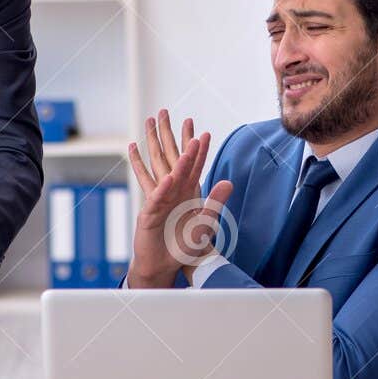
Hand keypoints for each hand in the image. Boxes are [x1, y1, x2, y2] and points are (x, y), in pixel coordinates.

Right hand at [126, 109, 233, 287]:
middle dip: (169, 136)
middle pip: (170, 159)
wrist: (165, 265)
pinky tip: (167, 178)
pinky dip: (162, 188)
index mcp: (187, 192)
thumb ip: (215, 202)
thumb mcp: (205, 223)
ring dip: (153, 146)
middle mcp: (172, 191)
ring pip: (157, 170)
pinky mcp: (149, 213)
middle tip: (165, 113)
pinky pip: (156, 197)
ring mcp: (159, 199)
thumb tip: (228, 181)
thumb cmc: (185, 245)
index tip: (202, 132)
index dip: (197, 149)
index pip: (193, 165)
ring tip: (148, 126)